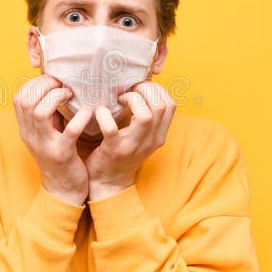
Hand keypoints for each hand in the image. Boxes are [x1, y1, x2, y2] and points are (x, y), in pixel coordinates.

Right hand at [13, 75, 93, 205]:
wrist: (64, 191)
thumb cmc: (59, 156)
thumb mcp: (48, 133)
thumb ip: (49, 114)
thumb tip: (58, 87)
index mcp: (26, 130)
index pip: (19, 99)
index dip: (34, 84)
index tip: (52, 80)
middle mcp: (31, 136)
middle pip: (26, 101)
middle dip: (44, 86)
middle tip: (62, 85)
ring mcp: (45, 146)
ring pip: (40, 112)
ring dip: (56, 97)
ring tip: (70, 95)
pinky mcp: (63, 155)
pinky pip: (69, 132)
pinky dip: (79, 118)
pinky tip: (88, 112)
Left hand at [86, 81, 176, 200]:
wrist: (109, 183)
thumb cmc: (123, 153)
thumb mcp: (142, 137)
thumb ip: (147, 118)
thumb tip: (143, 87)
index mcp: (158, 135)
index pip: (171, 104)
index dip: (156, 89)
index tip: (139, 87)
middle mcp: (150, 140)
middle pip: (161, 106)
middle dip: (145, 89)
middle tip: (129, 90)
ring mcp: (133, 146)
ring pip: (146, 115)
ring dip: (132, 99)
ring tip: (120, 99)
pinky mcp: (113, 151)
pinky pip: (111, 129)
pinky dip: (104, 115)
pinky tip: (100, 111)